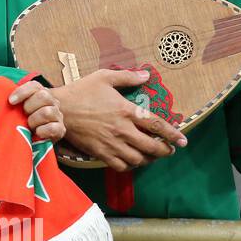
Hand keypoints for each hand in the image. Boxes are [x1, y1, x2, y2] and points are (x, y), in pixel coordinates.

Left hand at [9, 80, 64, 141]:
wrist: (37, 137)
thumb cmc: (23, 120)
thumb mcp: (17, 108)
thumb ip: (12, 100)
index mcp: (40, 92)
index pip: (34, 85)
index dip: (22, 92)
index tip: (11, 101)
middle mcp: (52, 101)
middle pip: (43, 96)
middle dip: (29, 107)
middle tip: (23, 115)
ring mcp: (57, 115)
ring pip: (47, 112)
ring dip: (34, 120)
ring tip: (28, 126)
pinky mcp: (60, 130)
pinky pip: (53, 128)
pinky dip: (42, 131)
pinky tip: (36, 133)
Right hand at [49, 68, 187, 171]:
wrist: (57, 109)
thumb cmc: (80, 91)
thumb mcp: (104, 77)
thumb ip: (127, 77)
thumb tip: (147, 75)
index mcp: (126, 110)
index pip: (158, 126)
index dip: (174, 134)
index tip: (183, 141)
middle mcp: (122, 129)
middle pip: (152, 146)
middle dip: (165, 151)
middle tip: (169, 150)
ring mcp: (111, 143)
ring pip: (139, 159)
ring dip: (149, 159)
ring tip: (152, 156)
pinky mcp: (99, 152)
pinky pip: (121, 166)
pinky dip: (130, 166)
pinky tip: (132, 161)